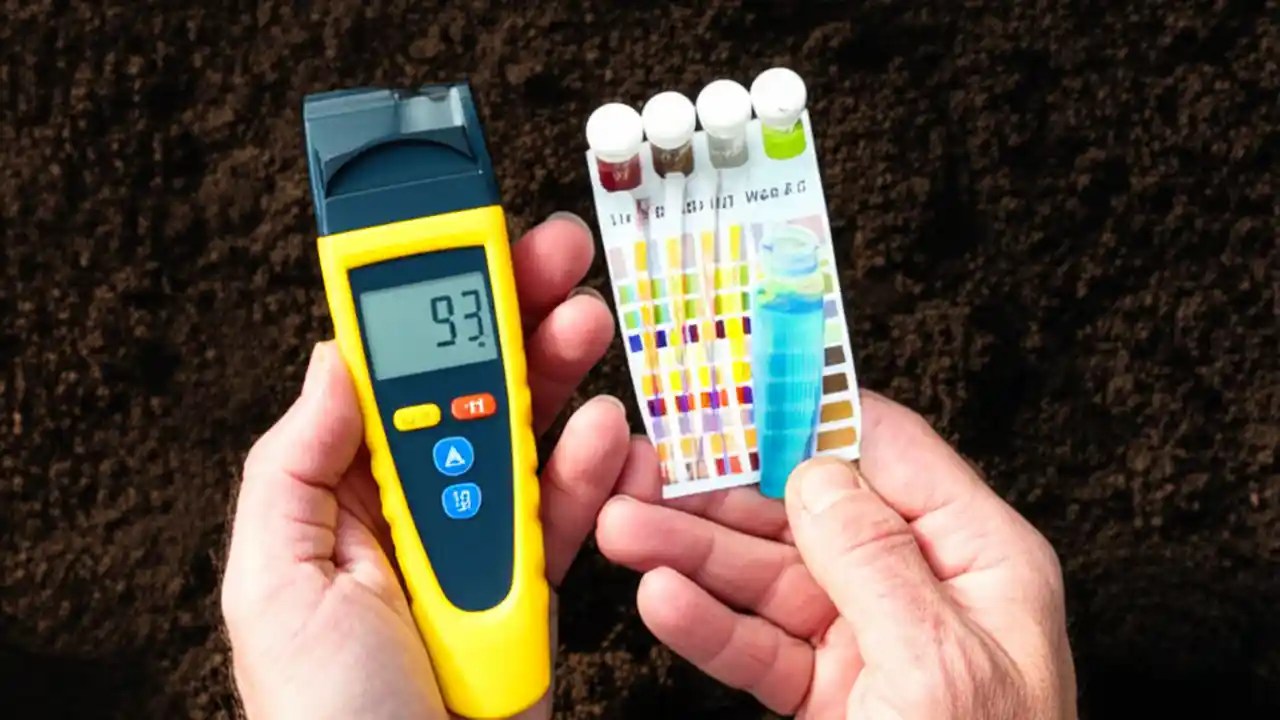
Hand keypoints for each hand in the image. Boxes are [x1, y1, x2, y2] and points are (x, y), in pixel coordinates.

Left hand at [220, 213, 639, 719]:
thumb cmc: (323, 715)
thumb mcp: (274, 583)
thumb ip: (298, 464)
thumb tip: (333, 360)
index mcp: (339, 495)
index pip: (385, 376)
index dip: (422, 305)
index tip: (461, 244)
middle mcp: (408, 508)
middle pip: (468, 392)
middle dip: (514, 318)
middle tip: (556, 259)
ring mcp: (475, 543)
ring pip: (527, 437)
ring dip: (561, 376)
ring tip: (587, 325)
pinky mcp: (533, 581)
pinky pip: (568, 510)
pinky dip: (592, 468)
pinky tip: (606, 430)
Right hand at [596, 391, 1076, 717]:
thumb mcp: (935, 668)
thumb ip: (875, 560)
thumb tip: (820, 473)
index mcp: (978, 561)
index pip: (888, 450)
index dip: (810, 409)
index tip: (739, 380)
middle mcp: (922, 592)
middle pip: (807, 512)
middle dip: (720, 492)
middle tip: (647, 468)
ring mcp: (870, 644)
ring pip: (767, 577)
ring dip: (691, 553)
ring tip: (626, 529)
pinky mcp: (828, 695)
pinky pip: (757, 644)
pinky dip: (705, 623)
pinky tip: (662, 599)